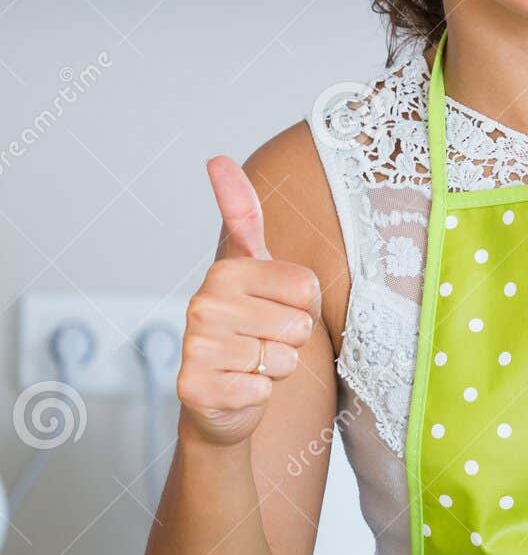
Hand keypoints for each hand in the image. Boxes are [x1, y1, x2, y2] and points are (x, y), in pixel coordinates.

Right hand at [175, 157, 321, 447]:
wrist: (221, 396)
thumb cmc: (248, 326)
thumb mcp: (253, 267)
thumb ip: (242, 215)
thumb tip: (216, 158)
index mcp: (225, 272)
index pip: (306, 288)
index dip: (303, 306)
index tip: (275, 308)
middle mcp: (201, 305)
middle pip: (298, 324)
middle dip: (291, 339)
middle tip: (264, 340)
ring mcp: (195, 348)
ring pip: (283, 359)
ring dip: (277, 367)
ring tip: (251, 363)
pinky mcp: (196, 389)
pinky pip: (264, 390)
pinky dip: (261, 394)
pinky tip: (239, 387)